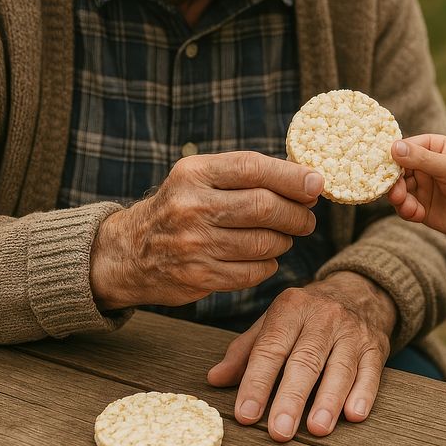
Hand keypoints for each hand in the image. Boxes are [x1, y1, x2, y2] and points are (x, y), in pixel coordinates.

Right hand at [90, 151, 323, 309]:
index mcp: (194, 173)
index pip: (253, 168)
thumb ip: (246, 175)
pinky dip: (268, 265)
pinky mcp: (199, 277)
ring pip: (264, 243)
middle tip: (307, 219)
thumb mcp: (199, 179)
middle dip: (296, 214)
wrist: (128, 252)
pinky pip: (253, 272)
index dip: (291, 176)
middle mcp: (191, 206)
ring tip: (284, 237)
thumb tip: (308, 179)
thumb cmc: (179, 209)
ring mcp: (194, 244)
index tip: (317, 183)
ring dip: (284, 241)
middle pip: (265, 207)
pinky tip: (263, 258)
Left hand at [206, 271, 396, 441]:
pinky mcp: (375, 346)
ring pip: (340, 368)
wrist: (358, 291)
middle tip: (279, 430)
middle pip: (306, 360)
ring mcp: (352, 331)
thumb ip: (245, 351)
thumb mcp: (273, 322)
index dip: (257, 382)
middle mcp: (323, 316)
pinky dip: (363, 393)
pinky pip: (371, 371)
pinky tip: (354, 414)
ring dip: (328, 401)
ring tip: (316, 429)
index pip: (271, 348)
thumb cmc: (306, 315)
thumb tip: (215, 379)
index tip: (246, 414)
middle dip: (291, 397)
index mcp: (291, 308)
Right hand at [388, 134, 445, 263]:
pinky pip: (404, 207)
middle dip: (393, 182)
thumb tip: (394, 147)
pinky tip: (418, 215)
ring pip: (397, 189)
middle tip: (396, 193)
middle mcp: (422, 165)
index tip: (383, 167)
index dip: (392, 156)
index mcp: (431, 147)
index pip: (404, 147)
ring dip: (398, 198)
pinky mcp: (420, 206)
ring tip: (407, 206)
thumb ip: (423, 159)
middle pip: (395, 170)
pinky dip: (406, 211)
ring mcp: (420, 186)